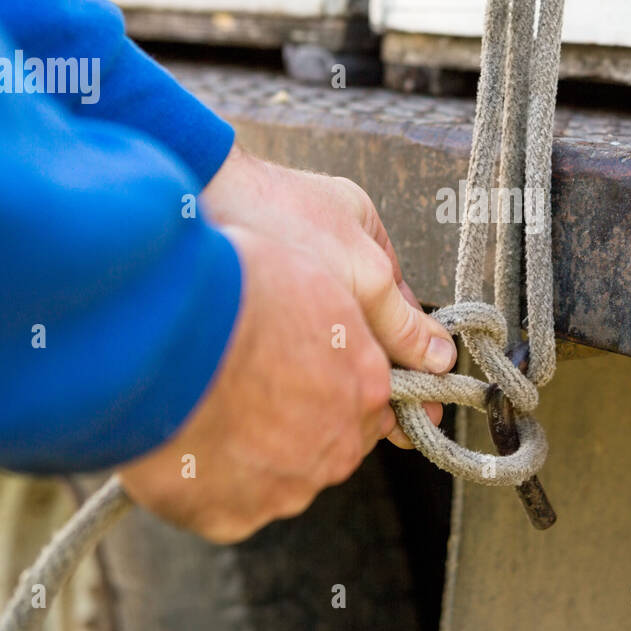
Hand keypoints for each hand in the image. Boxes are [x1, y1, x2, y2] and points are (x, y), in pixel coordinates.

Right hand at [120, 225, 395, 542]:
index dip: (323, 386)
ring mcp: (286, 489)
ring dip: (245, 454)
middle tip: (239, 389)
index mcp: (366, 387)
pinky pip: (223, 506)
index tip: (288, 371)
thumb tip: (340, 337)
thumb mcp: (314, 283)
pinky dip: (202, 484)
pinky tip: (178, 444)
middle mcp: (338, 447)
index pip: (364, 401)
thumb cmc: (238, 292)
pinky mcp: (232, 517)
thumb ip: (340, 329)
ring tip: (200, 410)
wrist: (171, 331)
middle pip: (322, 445)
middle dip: (288, 424)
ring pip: (273, 478)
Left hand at [201, 144, 449, 446]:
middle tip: (396, 430)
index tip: (423, 408)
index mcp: (363, 233)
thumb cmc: (279, 219)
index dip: (412, 359)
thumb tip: (442, 356)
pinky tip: (301, 396)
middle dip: (379, 374)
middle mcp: (324, 250)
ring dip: (341, 374)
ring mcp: (283, 265)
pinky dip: (301, 365)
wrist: (188, 200)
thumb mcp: (361, 275)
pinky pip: (287, 337)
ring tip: (357, 424)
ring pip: (324, 337)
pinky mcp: (245, 287)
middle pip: (363, 325)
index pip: (398, 308)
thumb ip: (400, 320)